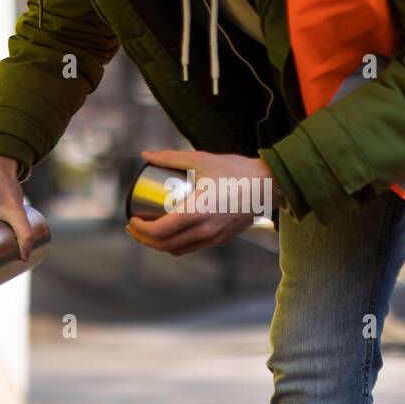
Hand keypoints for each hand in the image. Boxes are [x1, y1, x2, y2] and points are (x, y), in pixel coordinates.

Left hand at [128, 149, 275, 256]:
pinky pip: (192, 247)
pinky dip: (176, 245)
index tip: (132, 219)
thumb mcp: (202, 159)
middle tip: (134, 227)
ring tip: (149, 233)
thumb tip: (146, 154)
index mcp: (196, 213)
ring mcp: (214, 237)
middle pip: (163, 245)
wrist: (272, 184)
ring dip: (159, 245)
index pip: (158, 231)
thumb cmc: (237, 169)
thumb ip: (171, 157)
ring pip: (177, 250)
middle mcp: (204, 230)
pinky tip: (171, 234)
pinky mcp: (222, 239)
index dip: (140, 229)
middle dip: (143, 239)